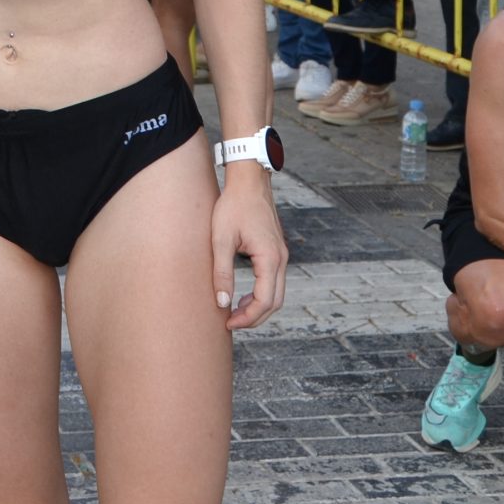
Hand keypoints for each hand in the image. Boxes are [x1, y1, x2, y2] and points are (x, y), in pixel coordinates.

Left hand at [212, 174, 287, 329]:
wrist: (249, 180)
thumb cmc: (233, 206)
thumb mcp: (220, 240)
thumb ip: (222, 273)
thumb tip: (222, 303)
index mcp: (269, 258)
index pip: (264, 301)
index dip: (248, 318)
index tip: (228, 322)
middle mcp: (281, 259)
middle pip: (275, 302)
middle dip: (254, 317)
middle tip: (230, 323)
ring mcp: (282, 255)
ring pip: (277, 293)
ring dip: (259, 307)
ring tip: (234, 312)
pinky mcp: (277, 251)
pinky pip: (275, 281)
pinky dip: (262, 294)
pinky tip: (243, 296)